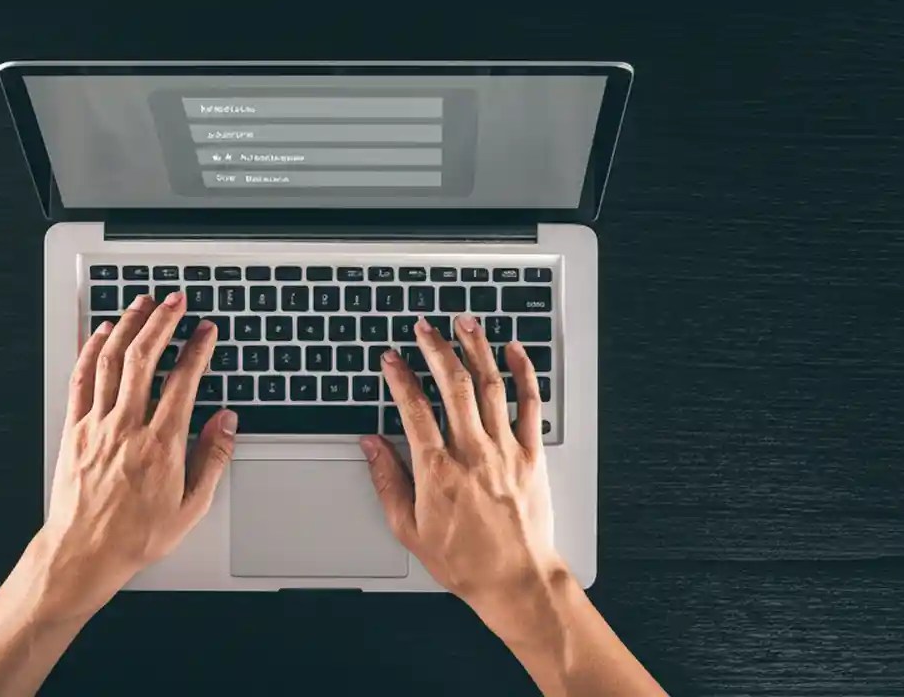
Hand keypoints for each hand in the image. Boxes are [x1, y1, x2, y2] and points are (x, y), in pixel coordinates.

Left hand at [39, 292, 236, 618]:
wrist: (84, 553)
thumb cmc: (135, 536)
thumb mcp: (191, 507)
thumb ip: (213, 459)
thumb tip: (227, 423)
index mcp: (161, 445)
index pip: (183, 381)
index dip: (197, 349)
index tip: (206, 331)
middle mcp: (127, 428)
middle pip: (145, 358)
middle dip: (163, 321)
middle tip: (176, 301)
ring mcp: (97, 426)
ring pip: (112, 361)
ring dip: (128, 326)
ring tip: (142, 304)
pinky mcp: (74, 430)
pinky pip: (82, 380)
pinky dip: (91, 351)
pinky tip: (101, 334)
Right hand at [360, 315, 558, 625]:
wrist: (516, 580)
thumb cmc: (464, 561)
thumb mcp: (408, 528)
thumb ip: (387, 480)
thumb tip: (370, 445)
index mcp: (437, 470)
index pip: (413, 408)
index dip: (399, 377)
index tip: (391, 358)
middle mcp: (472, 452)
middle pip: (452, 385)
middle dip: (435, 349)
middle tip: (424, 327)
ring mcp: (506, 450)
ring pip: (490, 385)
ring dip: (476, 349)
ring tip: (464, 323)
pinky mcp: (533, 455)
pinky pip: (531, 404)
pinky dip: (523, 373)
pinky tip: (514, 351)